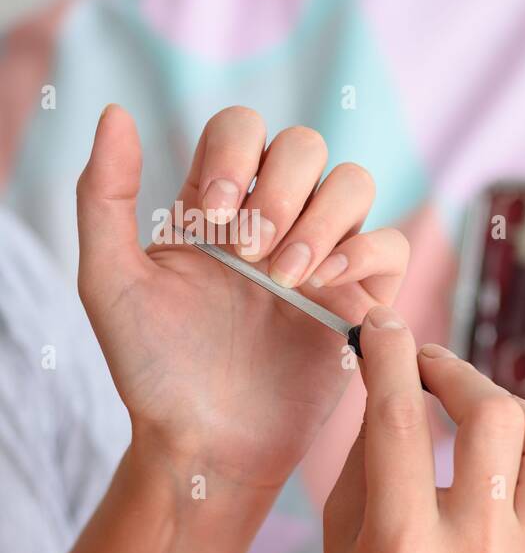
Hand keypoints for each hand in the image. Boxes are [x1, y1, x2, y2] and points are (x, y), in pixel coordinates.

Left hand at [76, 104, 408, 490]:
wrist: (206, 441)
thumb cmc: (154, 370)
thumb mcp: (110, 280)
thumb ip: (105, 195)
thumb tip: (113, 112)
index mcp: (220, 204)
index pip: (244, 128)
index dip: (235, 154)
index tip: (209, 219)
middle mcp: (277, 220)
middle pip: (307, 144)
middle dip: (279, 188)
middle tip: (249, 253)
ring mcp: (325, 258)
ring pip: (356, 183)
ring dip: (321, 219)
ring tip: (286, 277)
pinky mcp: (363, 300)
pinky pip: (391, 246)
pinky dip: (361, 254)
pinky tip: (320, 288)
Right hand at [322, 307, 524, 552]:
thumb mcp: (342, 531)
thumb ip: (365, 447)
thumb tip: (387, 364)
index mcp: (406, 544)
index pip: (401, 422)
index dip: (393, 356)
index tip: (385, 325)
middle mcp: (478, 546)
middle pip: (495, 418)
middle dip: (457, 372)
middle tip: (430, 369)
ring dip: (518, 411)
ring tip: (483, 422)